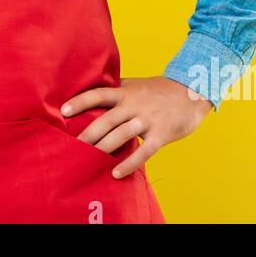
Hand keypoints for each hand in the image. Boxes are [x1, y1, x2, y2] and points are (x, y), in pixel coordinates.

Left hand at [60, 76, 212, 178]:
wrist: (192, 91)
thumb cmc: (159, 90)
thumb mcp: (135, 84)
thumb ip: (116, 88)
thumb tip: (90, 91)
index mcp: (125, 92)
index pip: (98, 94)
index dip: (80, 102)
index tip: (63, 112)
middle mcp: (134, 104)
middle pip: (106, 119)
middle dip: (88, 134)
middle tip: (71, 146)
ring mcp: (148, 119)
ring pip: (122, 135)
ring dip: (104, 148)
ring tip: (87, 160)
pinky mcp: (161, 133)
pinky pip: (144, 151)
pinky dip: (129, 163)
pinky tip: (116, 173)